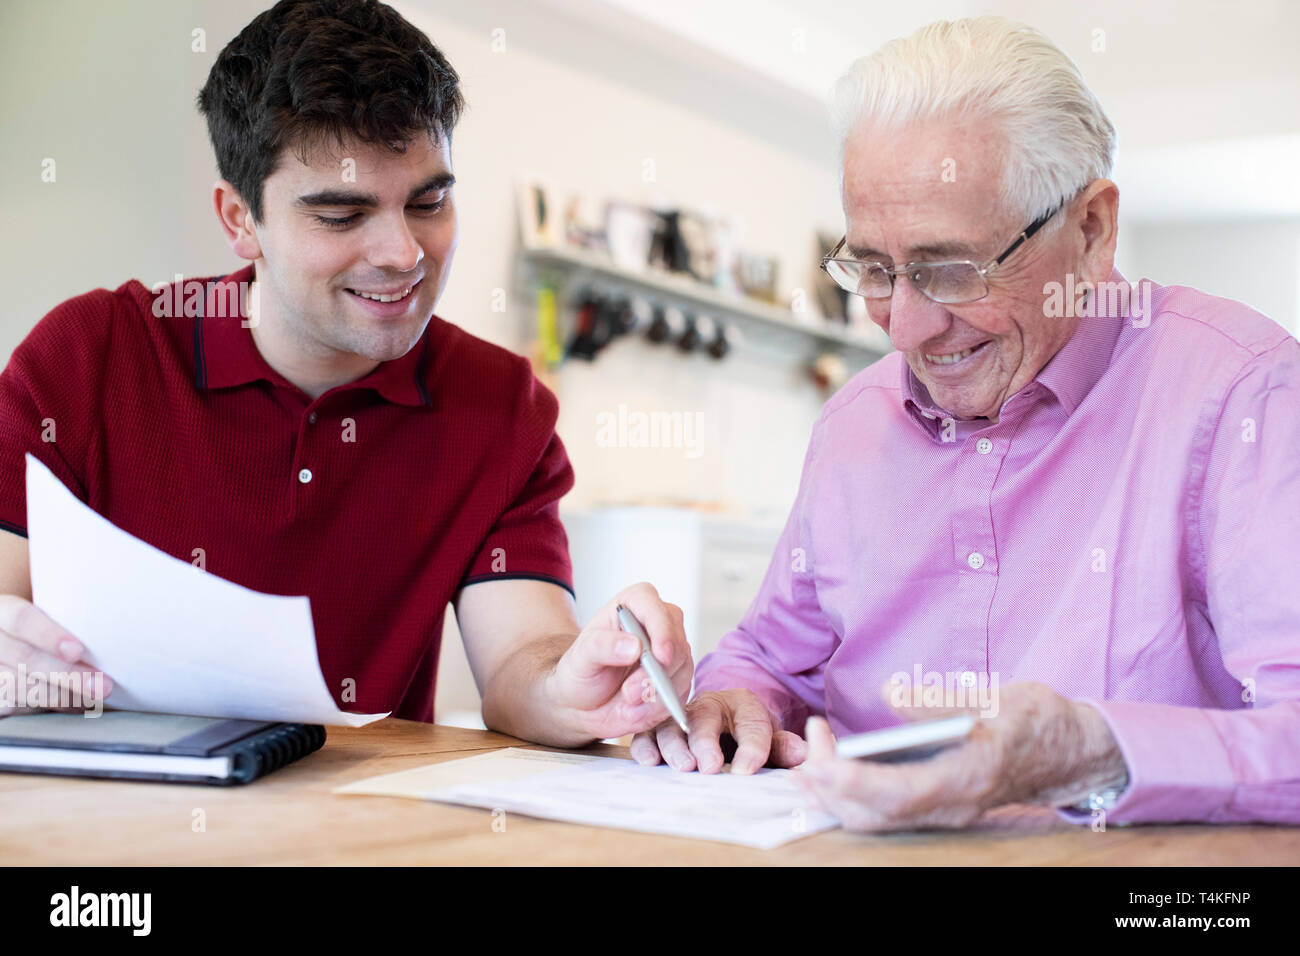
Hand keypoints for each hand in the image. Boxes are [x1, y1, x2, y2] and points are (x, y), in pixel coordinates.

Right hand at [0, 595, 111, 715]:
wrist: (12, 640)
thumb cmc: (41, 624)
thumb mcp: (46, 610)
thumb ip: (67, 615)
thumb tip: (114, 621)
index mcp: (2, 610)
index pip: (21, 619)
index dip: (48, 635)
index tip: (77, 650)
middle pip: (24, 658)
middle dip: (67, 675)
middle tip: (102, 686)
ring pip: (18, 688)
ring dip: (63, 696)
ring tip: (96, 698)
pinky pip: (14, 707)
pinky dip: (49, 708)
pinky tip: (76, 706)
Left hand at [544, 582, 691, 740]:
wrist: (583, 702)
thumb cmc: (580, 670)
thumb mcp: (581, 657)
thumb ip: (602, 646)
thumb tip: (634, 645)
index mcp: (636, 603)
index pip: (656, 609)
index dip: (662, 631)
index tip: (660, 657)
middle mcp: (660, 623)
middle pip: (676, 643)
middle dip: (655, 674)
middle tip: (629, 694)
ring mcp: (672, 652)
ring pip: (681, 671)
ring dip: (655, 696)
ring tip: (626, 708)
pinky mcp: (677, 679)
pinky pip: (680, 694)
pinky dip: (658, 708)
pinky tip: (635, 713)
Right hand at [630, 687, 806, 773]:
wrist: (723, 722)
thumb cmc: (746, 734)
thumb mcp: (769, 739)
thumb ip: (782, 747)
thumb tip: (802, 753)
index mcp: (744, 704)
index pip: (751, 723)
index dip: (751, 746)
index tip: (748, 769)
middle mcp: (709, 705)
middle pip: (704, 718)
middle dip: (705, 742)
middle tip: (709, 766)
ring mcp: (680, 716)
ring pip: (672, 724)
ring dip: (674, 745)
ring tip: (682, 766)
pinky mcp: (658, 728)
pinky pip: (647, 732)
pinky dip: (646, 745)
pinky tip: (649, 761)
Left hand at [796, 681, 1125, 831]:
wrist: (1072, 753)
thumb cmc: (1035, 720)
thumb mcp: (994, 698)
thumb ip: (938, 701)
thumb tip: (890, 695)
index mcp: (970, 775)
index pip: (900, 794)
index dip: (854, 781)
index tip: (822, 758)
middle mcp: (955, 805)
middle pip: (879, 815)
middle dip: (832, 789)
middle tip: (807, 747)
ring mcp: (947, 813)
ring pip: (878, 821)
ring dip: (836, 797)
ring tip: (806, 762)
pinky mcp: (940, 809)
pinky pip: (887, 815)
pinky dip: (852, 799)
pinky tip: (832, 773)